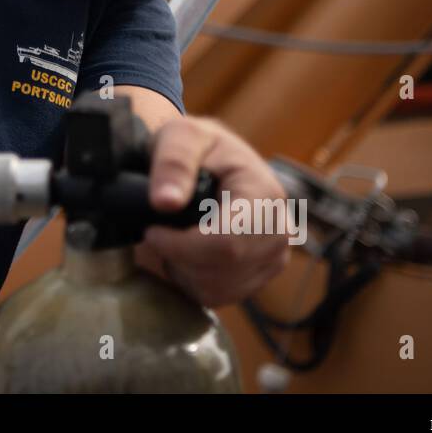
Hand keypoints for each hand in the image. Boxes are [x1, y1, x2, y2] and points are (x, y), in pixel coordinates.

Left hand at [136, 115, 289, 306]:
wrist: (209, 160)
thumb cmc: (196, 146)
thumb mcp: (181, 135)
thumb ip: (172, 162)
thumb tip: (166, 202)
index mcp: (266, 195)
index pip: (228, 244)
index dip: (182, 245)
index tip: (152, 230)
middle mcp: (279, 232)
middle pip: (221, 271)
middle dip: (180, 256)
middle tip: (161, 230)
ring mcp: (272, 258)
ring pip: (216, 290)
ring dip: (183, 269)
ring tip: (176, 235)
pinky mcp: (258, 276)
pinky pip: (216, 297)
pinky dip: (192, 280)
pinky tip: (186, 252)